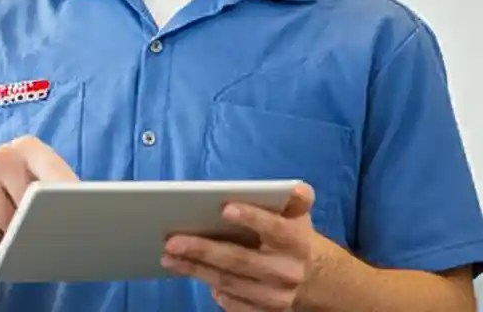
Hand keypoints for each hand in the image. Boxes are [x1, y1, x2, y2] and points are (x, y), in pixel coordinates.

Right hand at [0, 135, 76, 245]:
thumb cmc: (17, 195)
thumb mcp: (39, 186)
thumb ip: (60, 192)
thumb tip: (90, 216)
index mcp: (30, 147)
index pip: (57, 177)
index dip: (68, 202)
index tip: (82, 221)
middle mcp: (3, 153)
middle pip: (33, 204)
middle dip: (39, 224)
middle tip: (42, 229)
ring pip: (10, 222)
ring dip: (16, 234)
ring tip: (12, 223)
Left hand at [162, 183, 317, 310]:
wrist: (318, 279)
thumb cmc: (294, 236)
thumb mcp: (299, 215)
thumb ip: (296, 199)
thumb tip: (295, 187)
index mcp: (297, 241)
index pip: (275, 228)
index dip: (252, 218)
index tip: (224, 208)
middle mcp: (287, 270)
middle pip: (241, 260)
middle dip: (204, 250)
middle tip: (172, 241)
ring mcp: (277, 296)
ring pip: (230, 283)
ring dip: (196, 270)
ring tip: (168, 257)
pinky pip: (234, 304)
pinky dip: (213, 291)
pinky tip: (191, 273)